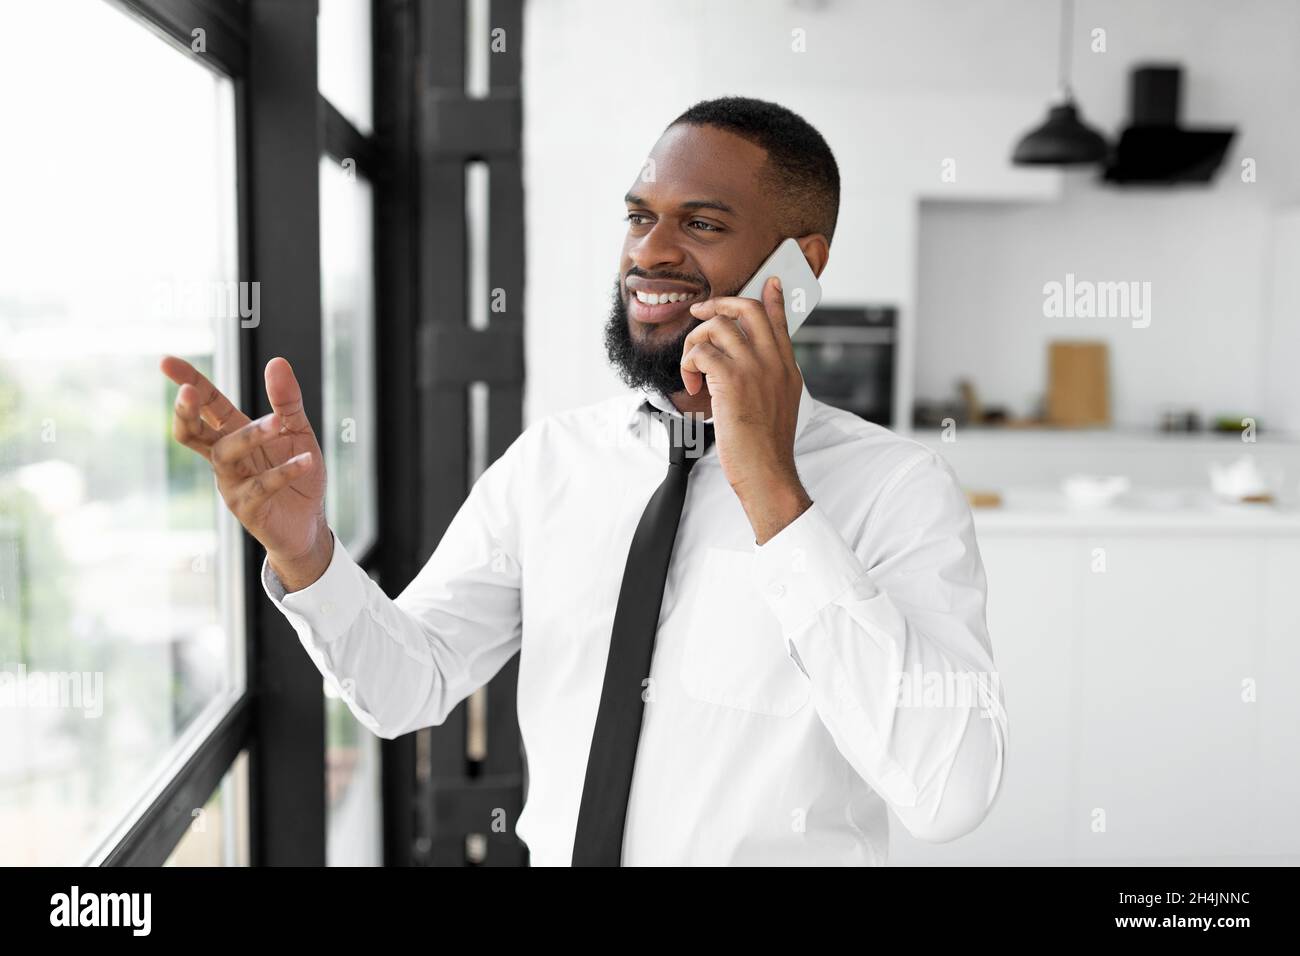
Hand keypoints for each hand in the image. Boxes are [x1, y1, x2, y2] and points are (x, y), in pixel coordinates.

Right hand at [161, 354, 331, 589]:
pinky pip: (261, 486)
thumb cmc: (298, 474)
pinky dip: (284, 471)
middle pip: (193, 433)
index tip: (166, 361)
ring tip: (277, 424)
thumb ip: (286, 400)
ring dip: (251, 436)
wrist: (309, 524)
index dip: (189, 383)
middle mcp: (225, 458)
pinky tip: (306, 460)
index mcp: (234, 433)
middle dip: (187, 412)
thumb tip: (276, 362)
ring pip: (227, 455)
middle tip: (188, 393)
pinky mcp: (248, 508)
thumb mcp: (297, 431)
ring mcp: (232, 484)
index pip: (207, 404)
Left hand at [682, 276, 812, 543]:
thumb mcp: (780, 405)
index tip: (770, 280)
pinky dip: (689, 364)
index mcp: (788, 367)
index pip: (780, 320)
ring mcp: (754, 368)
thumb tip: (753, 365)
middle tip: (699, 313)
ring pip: (718, 327)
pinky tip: (693, 385)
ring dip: (696, 342)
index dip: (773, 297)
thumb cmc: (766, 447)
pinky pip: (701, 352)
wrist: (767, 472)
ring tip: (693, 368)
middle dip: (718, 305)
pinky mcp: (731, 380)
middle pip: (747, 310)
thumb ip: (771, 379)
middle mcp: (774, 362)